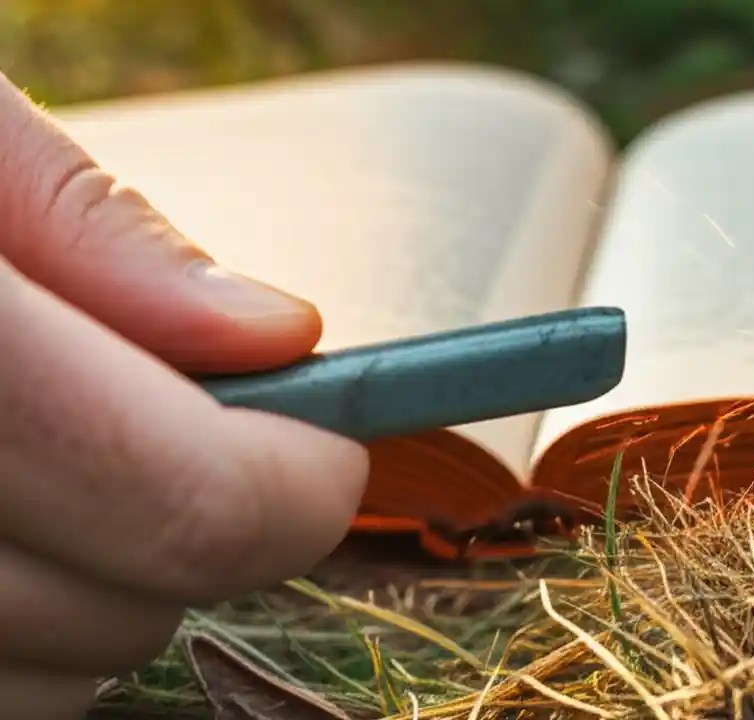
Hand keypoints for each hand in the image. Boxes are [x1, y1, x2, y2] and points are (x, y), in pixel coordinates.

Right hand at [0, 74, 367, 717]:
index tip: (324, 447)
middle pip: (122, 607)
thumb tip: (276, 338)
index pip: (177, 493)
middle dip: (203, 531)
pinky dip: (12, 648)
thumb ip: (87, 230)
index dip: (291, 483)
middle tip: (183, 432)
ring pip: (42, 689)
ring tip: (44, 469)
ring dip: (99, 598)